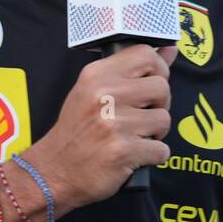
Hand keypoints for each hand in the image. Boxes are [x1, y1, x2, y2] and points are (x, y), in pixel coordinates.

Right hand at [28, 44, 176, 208]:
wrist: (53, 171)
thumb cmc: (76, 130)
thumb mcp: (93, 90)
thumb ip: (130, 70)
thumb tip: (169, 49)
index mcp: (97, 75)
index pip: (146, 54)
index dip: (159, 69)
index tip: (152, 84)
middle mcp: (105, 95)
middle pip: (161, 87)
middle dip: (159, 105)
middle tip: (142, 117)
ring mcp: (114, 124)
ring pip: (164, 119)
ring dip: (156, 133)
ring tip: (135, 137)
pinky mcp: (123, 151)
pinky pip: (162, 150)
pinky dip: (153, 156)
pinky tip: (134, 156)